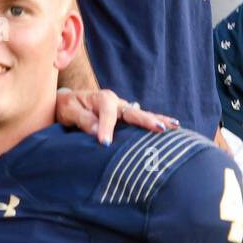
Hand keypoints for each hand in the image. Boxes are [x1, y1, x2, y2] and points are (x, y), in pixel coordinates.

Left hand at [55, 88, 178, 144]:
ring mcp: (123, 109)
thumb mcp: (70, 111)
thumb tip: (99, 132)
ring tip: (175, 126)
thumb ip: (83, 120)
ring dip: (158, 121)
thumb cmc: (67, 107)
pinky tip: (172, 126)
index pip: (108, 115)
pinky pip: (141, 119)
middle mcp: (116, 102)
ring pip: (142, 115)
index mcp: (102, 99)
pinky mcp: (125, 116)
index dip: (107, 129)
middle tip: (160, 129)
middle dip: (146, 121)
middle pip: (134, 112)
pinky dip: (156, 121)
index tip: (105, 144)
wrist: (67, 103)